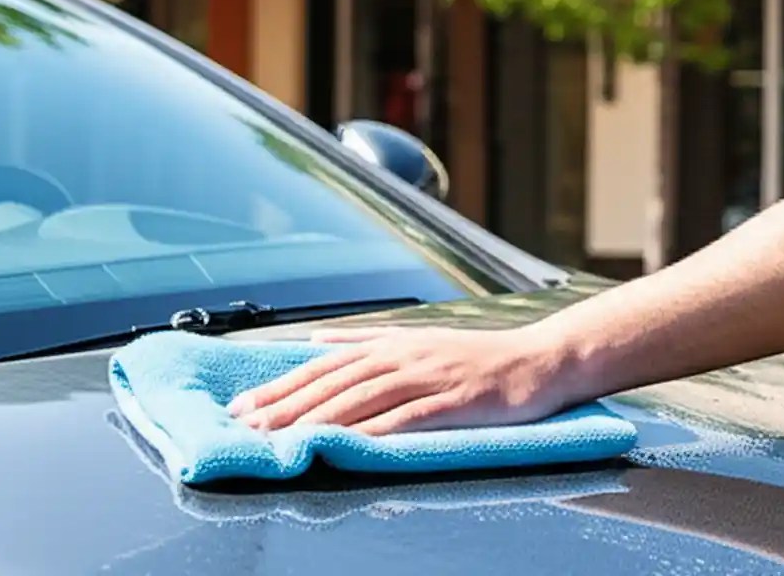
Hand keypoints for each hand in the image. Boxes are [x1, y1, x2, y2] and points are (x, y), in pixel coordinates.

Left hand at [226, 326, 571, 435]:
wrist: (539, 360)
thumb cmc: (478, 358)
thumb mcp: (416, 340)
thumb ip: (365, 342)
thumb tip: (315, 341)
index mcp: (391, 343)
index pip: (324, 366)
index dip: (282, 386)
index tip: (244, 406)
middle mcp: (404, 355)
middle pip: (335, 380)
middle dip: (287, 404)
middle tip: (248, 425)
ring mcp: (430, 376)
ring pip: (365, 397)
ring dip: (320, 417)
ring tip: (285, 437)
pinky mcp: (457, 399)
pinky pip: (411, 416)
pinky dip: (378, 429)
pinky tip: (353, 443)